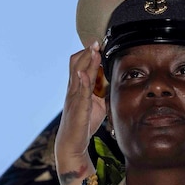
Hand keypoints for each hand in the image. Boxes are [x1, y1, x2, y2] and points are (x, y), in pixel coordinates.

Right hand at [55, 42, 107, 184]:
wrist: (72, 142)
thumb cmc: (84, 124)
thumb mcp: (97, 105)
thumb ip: (102, 93)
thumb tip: (112, 84)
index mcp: (78, 88)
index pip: (80, 65)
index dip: (88, 54)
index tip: (97, 44)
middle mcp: (73, 89)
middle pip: (76, 64)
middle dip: (87, 52)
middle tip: (96, 41)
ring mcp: (73, 97)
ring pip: (77, 73)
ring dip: (86, 61)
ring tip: (94, 49)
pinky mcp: (77, 107)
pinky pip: (79, 92)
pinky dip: (82, 81)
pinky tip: (85, 74)